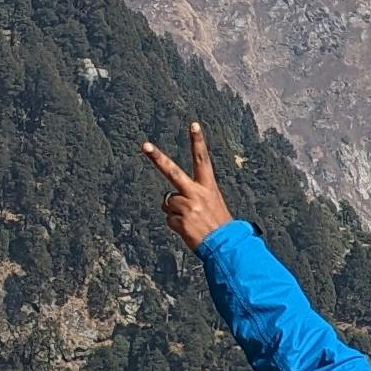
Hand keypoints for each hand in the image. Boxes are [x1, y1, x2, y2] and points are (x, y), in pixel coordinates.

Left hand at [142, 120, 232, 252]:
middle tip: (144, 145)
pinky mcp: (180, 221)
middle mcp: (197, 193)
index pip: (202, 159)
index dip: (198, 141)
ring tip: (191, 221)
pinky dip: (175, 225)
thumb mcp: (211, 204)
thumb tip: (167, 200)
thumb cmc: (218, 225)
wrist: (226, 247)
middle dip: (157, 158)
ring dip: (175, 212)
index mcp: (208, 187)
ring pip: (168, 203)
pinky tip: (188, 230)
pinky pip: (168, 219)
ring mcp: (187, 207)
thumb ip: (191, 196)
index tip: (193, 124)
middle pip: (172, 171)